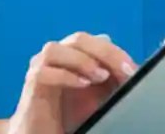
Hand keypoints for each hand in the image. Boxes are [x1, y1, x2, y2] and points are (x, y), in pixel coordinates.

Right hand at [6, 32, 136, 133]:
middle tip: (123, 71)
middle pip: (79, 39)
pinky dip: (65, 75)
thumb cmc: (72, 114)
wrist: (46, 133)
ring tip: (101, 76)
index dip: (115, 51)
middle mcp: (57, 56)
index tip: (131, 69)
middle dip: (104, 52)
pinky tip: (83, 84)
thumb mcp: (100, 95)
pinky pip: (43, 72)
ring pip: (54, 49)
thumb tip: (132, 69)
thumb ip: (113, 78)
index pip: (96, 40)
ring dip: (81, 60)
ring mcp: (41, 67)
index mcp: (75, 54)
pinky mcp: (32, 84)